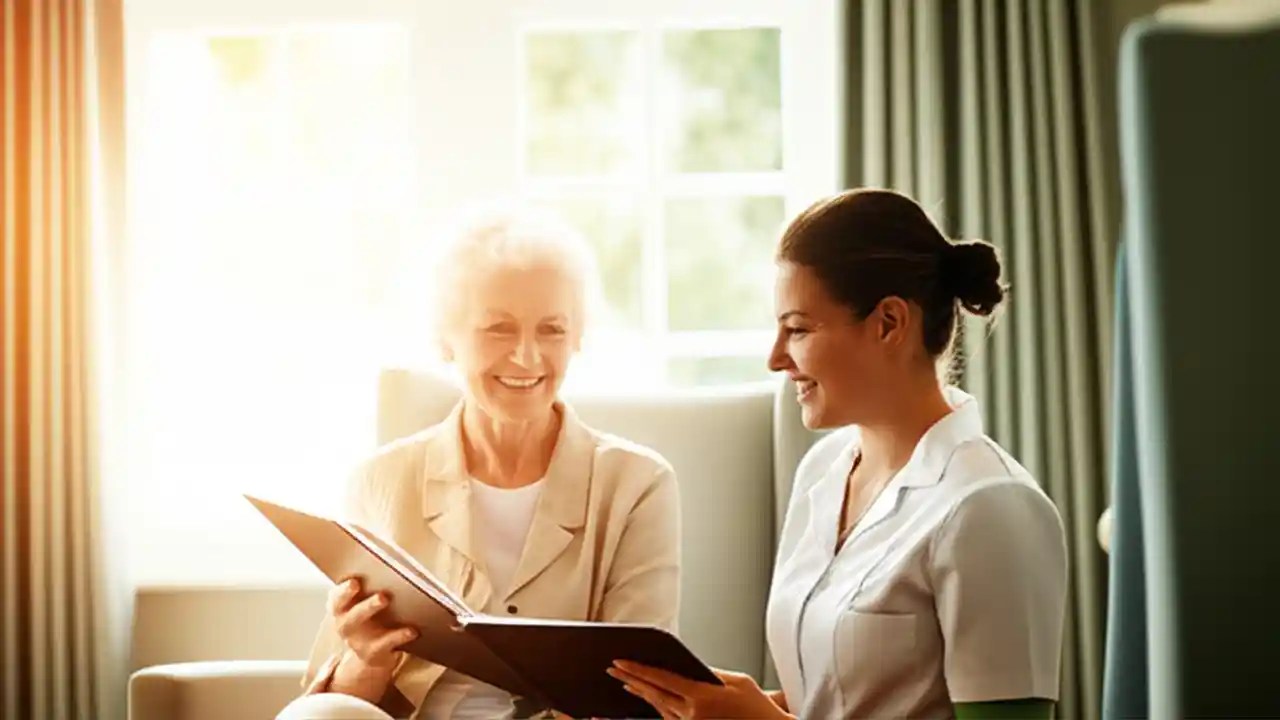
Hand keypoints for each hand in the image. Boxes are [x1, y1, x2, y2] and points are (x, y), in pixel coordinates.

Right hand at [328, 578, 416, 671]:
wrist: (371, 654)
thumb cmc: (370, 619)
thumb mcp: (365, 603)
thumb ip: (369, 587)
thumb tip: (391, 565)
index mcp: (341, 609)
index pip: (336, 599)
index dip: (343, 591)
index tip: (355, 582)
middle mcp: (345, 624)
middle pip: (350, 615)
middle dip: (366, 604)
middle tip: (382, 595)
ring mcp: (357, 641)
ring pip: (362, 627)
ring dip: (373, 612)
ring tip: (388, 601)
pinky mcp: (373, 653)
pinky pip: (385, 644)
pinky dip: (398, 636)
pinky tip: (412, 630)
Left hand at [607, 661, 791, 719]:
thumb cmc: (757, 707)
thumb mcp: (737, 681)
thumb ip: (709, 672)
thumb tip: (686, 665)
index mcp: (703, 698)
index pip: (663, 680)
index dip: (639, 670)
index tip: (620, 661)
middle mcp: (693, 715)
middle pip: (655, 694)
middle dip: (632, 680)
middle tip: (612, 668)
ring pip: (659, 708)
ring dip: (640, 694)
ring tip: (623, 680)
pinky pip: (668, 719)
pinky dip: (653, 708)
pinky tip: (644, 700)